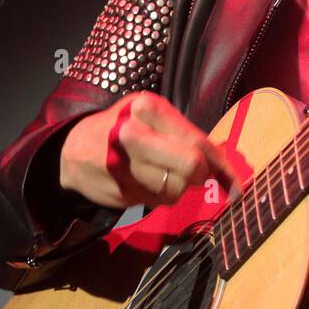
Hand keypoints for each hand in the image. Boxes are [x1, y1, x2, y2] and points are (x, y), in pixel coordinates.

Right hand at [59, 91, 238, 209]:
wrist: (73, 149)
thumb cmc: (123, 127)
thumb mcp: (151, 116)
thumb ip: (186, 134)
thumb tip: (223, 163)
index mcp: (147, 108)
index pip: (198, 141)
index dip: (222, 165)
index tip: (236, 183)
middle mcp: (134, 133)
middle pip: (192, 165)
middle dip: (203, 175)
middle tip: (199, 175)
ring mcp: (125, 164)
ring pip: (178, 188)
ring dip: (179, 187)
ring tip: (162, 172)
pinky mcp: (119, 190)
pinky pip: (158, 200)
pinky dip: (160, 195)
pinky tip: (145, 181)